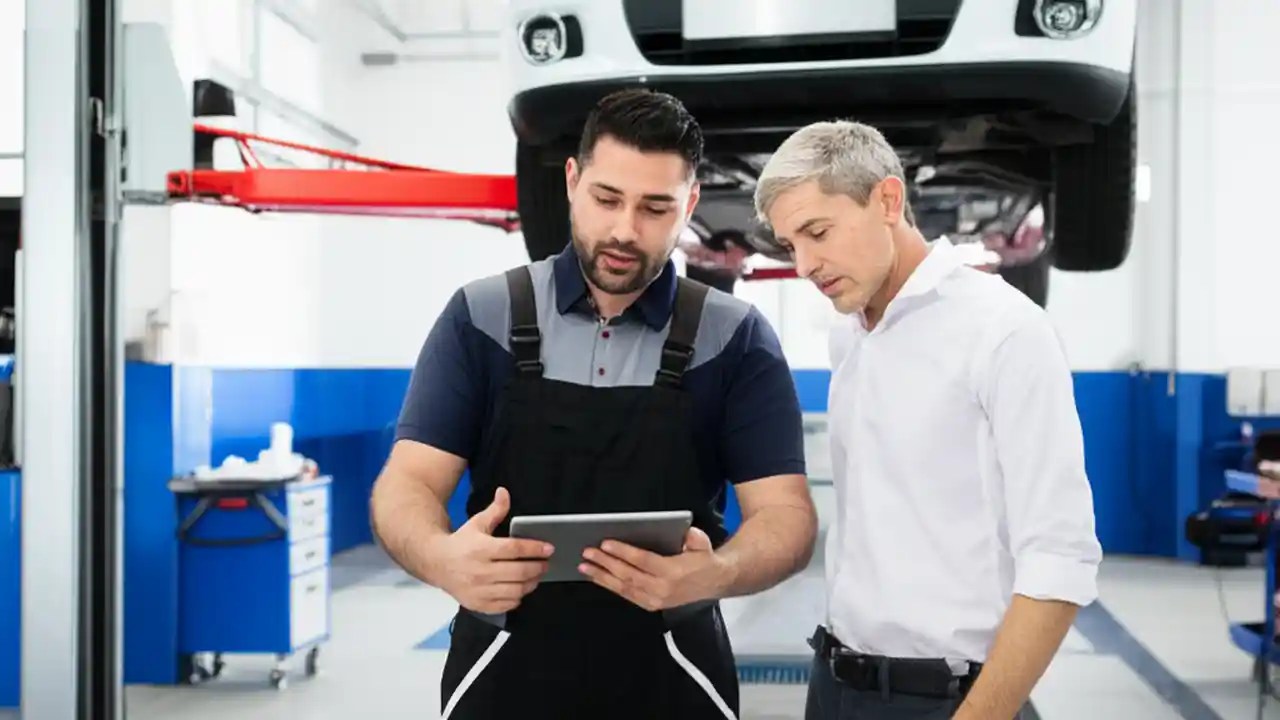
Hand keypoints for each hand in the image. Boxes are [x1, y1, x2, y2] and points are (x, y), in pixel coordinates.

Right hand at [437, 487, 553, 613]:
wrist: (436, 563)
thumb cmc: (461, 543)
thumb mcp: (477, 523)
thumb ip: (495, 510)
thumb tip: (504, 492)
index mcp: (480, 549)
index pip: (514, 549)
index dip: (534, 549)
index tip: (549, 548)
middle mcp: (479, 571)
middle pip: (518, 572)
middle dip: (537, 567)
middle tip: (546, 563)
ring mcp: (478, 590)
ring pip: (515, 590)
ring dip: (531, 583)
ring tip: (536, 575)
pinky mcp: (478, 604)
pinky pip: (506, 604)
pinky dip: (517, 597)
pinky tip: (520, 588)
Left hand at [579, 526, 728, 610]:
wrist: (714, 582)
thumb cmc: (703, 559)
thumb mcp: (703, 544)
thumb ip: (694, 538)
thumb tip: (684, 534)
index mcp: (673, 572)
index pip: (643, 561)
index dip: (623, 552)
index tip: (605, 543)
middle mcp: (662, 589)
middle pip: (628, 575)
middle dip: (606, 563)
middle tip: (587, 553)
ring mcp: (656, 600)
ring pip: (624, 588)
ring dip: (602, 577)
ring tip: (584, 566)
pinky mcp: (652, 605)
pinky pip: (627, 595)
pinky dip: (610, 586)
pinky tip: (597, 577)